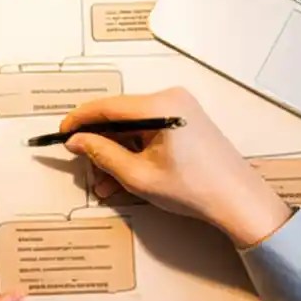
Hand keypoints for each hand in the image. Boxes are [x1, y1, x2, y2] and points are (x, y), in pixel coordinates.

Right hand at [61, 87, 291, 247]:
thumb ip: (103, 154)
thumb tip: (79, 141)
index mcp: (161, 105)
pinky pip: (148, 132)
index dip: (80, 120)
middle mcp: (171, 99)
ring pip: (132, 129)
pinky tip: (123, 178)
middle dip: (99, 146)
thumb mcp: (139, 176)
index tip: (62, 133)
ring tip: (106, 185)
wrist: (238, 201)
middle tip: (85, 168)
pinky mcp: (185, 122)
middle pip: (119, 117)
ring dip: (115, 155)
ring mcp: (180, 109)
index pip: (107, 106)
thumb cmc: (198, 189)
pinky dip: (133, 153)